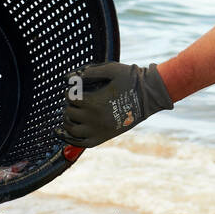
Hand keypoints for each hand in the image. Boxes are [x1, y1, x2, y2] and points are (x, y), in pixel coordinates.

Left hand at [59, 62, 173, 147]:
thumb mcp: (111, 70)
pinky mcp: (104, 137)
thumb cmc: (130, 80)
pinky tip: (65, 132)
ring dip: (68, 121)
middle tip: (75, 100)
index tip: (75, 89)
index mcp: (94, 102)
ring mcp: (99, 130)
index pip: (70, 98)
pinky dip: (71, 139)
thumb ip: (90, 72)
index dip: (70, 91)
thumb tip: (70, 77)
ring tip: (71, 114)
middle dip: (70, 105)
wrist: (149, 96)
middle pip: (69, 113)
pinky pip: (82, 143)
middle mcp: (94, 119)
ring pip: (72, 130)